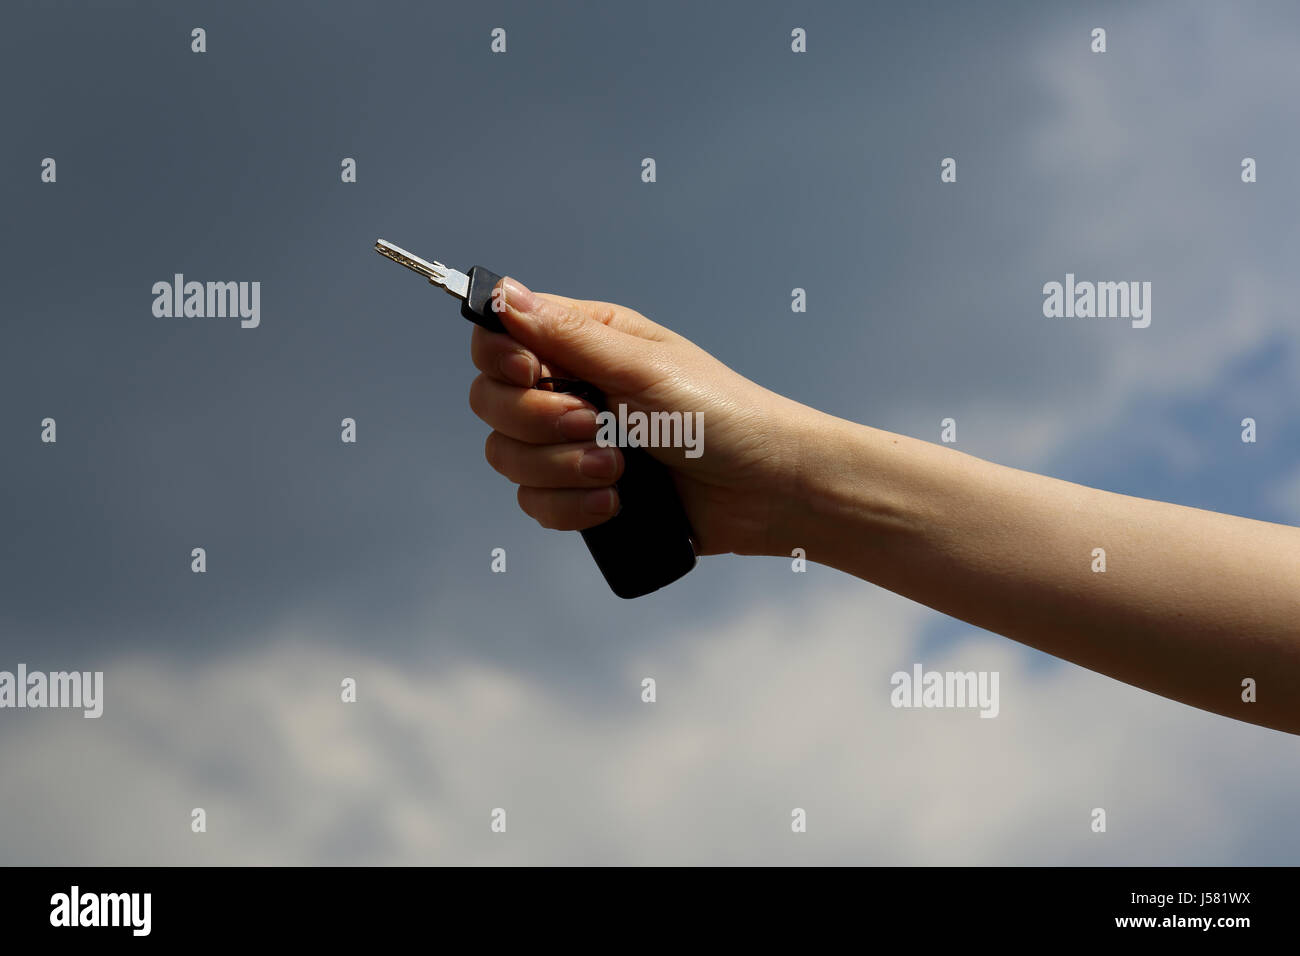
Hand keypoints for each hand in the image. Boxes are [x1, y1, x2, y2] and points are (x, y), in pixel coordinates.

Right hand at [467, 277, 820, 556]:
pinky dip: (570, 507)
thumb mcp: (644, 369)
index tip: (530, 372)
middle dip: (536, 422)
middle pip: (491, 402)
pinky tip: (615, 501)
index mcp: (585, 341)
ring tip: (618, 470)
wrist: (767, 490)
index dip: (500, 358)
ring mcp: (573, 445)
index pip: (500, 339)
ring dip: (559, 470)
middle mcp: (571, 388)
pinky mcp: (582, 492)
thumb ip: (569, 337)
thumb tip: (504, 294)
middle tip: (593, 425)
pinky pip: (534, 503)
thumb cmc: (724, 415)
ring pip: (508, 457)